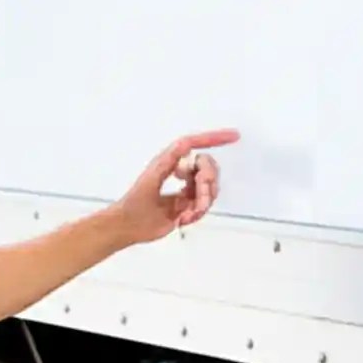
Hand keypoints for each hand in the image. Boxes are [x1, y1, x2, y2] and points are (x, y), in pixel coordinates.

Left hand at [110, 129, 240, 245]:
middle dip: (207, 181)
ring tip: (187, 212)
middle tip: (197, 194)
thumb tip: (185, 144)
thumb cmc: (134, 203)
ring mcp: (185, 190)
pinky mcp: (187, 205)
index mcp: (170, 162)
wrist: (129, 226)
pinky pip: (204, 205)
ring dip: (203, 201)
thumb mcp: (152, 178)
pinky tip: (183, 218)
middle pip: (209, 168)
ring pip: (210, 188)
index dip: (214, 138)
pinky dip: (197, 213)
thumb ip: (169, 160)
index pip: (194, 144)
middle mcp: (180, 174)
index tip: (233, 136)